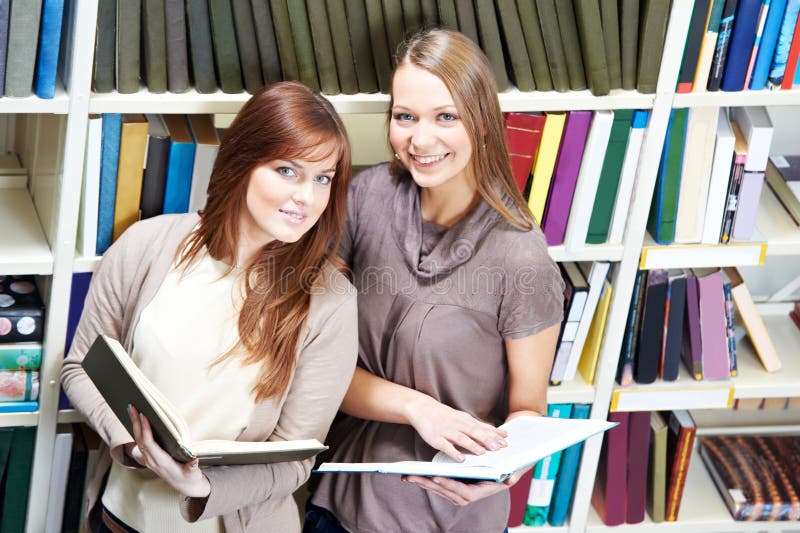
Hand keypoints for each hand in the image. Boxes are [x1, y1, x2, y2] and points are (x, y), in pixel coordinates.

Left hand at [126, 405, 210, 498]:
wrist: (184, 486)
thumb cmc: (189, 477)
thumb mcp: (193, 474)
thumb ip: (192, 467)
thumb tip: (195, 460)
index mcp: (161, 462)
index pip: (149, 444)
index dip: (145, 430)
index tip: (144, 416)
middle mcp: (151, 461)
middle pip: (139, 440)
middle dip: (135, 423)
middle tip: (132, 407)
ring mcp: (148, 460)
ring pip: (138, 441)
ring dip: (134, 425)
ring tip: (132, 410)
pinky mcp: (149, 458)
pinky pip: (140, 442)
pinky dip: (137, 431)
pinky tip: (137, 421)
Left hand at [403, 468, 527, 505]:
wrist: (507, 470)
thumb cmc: (509, 470)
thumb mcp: (513, 472)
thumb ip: (512, 477)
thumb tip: (510, 479)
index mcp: (479, 492)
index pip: (462, 492)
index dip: (448, 485)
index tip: (436, 478)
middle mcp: (467, 495)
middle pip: (445, 491)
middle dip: (427, 484)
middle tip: (411, 477)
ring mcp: (459, 492)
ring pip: (439, 489)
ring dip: (423, 483)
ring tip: (408, 476)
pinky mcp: (454, 486)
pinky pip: (439, 485)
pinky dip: (427, 480)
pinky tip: (416, 475)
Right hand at [405, 396, 507, 461]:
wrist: (423, 409)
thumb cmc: (446, 416)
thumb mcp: (463, 418)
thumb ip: (479, 426)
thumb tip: (497, 432)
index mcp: (466, 421)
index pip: (483, 427)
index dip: (494, 434)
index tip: (507, 441)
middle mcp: (458, 426)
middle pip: (475, 432)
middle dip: (488, 440)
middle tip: (500, 447)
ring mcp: (447, 432)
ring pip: (462, 439)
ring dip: (472, 445)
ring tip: (482, 453)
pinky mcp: (436, 439)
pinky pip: (446, 446)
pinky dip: (453, 453)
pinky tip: (460, 460)